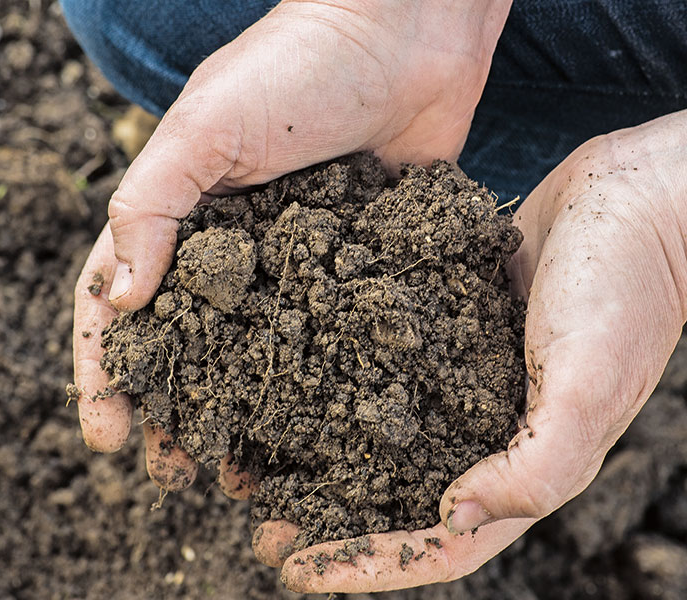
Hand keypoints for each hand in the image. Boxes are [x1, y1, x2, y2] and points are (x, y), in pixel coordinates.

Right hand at [72, 0, 510, 486]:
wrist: (406, 32)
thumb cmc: (295, 67)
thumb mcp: (202, 129)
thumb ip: (151, 208)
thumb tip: (125, 301)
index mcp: (183, 218)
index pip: (124, 307)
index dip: (108, 373)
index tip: (108, 434)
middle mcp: (234, 251)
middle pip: (192, 350)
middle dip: (176, 413)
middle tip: (172, 473)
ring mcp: (297, 266)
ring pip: (261, 360)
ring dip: (246, 421)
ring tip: (240, 479)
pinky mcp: (358, 270)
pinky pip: (334, 340)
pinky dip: (322, 390)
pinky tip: (321, 436)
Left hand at [264, 111, 686, 592]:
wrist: (628, 197)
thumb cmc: (626, 292)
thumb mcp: (590, 387)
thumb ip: (537, 467)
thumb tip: (454, 516)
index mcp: (520, 460)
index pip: (438, 541)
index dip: (367, 564)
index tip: (295, 568)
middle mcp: (482, 425)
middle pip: (394, 490)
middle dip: (328, 512)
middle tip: (259, 518)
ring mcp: (459, 375)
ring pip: (378, 427)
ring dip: (320, 446)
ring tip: (257, 452)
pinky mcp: (443, 324)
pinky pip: (382, 361)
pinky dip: (338, 372)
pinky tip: (290, 366)